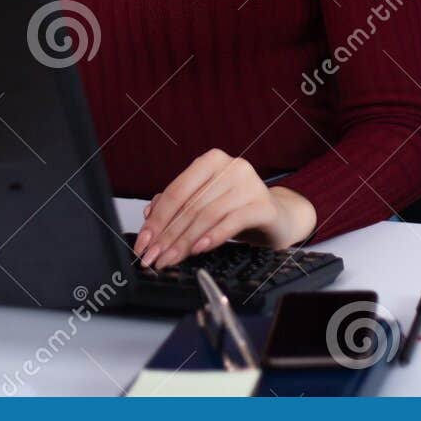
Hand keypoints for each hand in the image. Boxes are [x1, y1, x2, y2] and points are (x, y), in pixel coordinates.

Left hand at [132, 149, 317, 268]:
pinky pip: (232, 222)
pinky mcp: (263, 205)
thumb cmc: (236, 209)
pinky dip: (212, 237)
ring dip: (184, 241)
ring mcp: (249, 184)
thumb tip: (149, 216)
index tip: (143, 241)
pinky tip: (198, 249)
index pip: (177, 191)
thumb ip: (178, 205)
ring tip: (170, 259)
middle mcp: (231, 167)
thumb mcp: (205, 204)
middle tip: (152, 257)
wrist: (277, 218)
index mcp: (212, 161)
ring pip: (207, 215)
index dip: (157, 219)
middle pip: (190, 205)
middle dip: (167, 235)